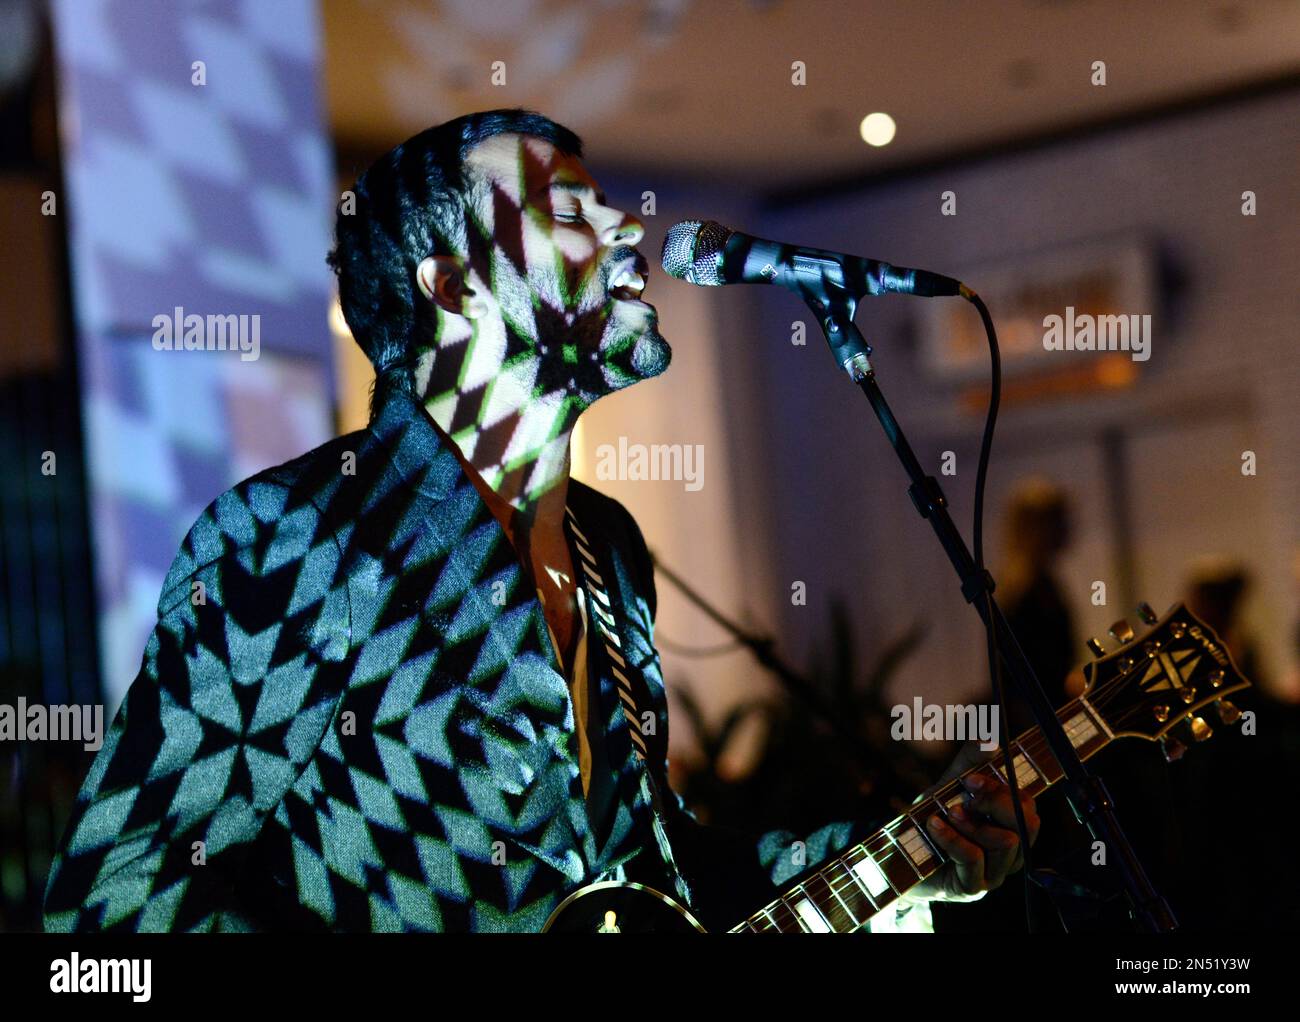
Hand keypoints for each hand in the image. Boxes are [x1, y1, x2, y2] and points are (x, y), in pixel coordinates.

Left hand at [906, 741, 1039, 903]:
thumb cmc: (931, 821)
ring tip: (946, 813)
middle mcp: (1009, 854)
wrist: (899, 857)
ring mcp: (993, 874)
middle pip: (1028, 824)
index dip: (1005, 789)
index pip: (1029, 806)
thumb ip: (969, 764)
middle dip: (996, 802)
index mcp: (1009, 828)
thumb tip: (989, 736)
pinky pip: (974, 859)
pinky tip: (934, 826)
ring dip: (972, 822)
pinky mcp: (972, 888)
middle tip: (965, 795)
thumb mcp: (949, 788)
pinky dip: (952, 837)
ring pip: (1006, 843)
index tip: (972, 779)